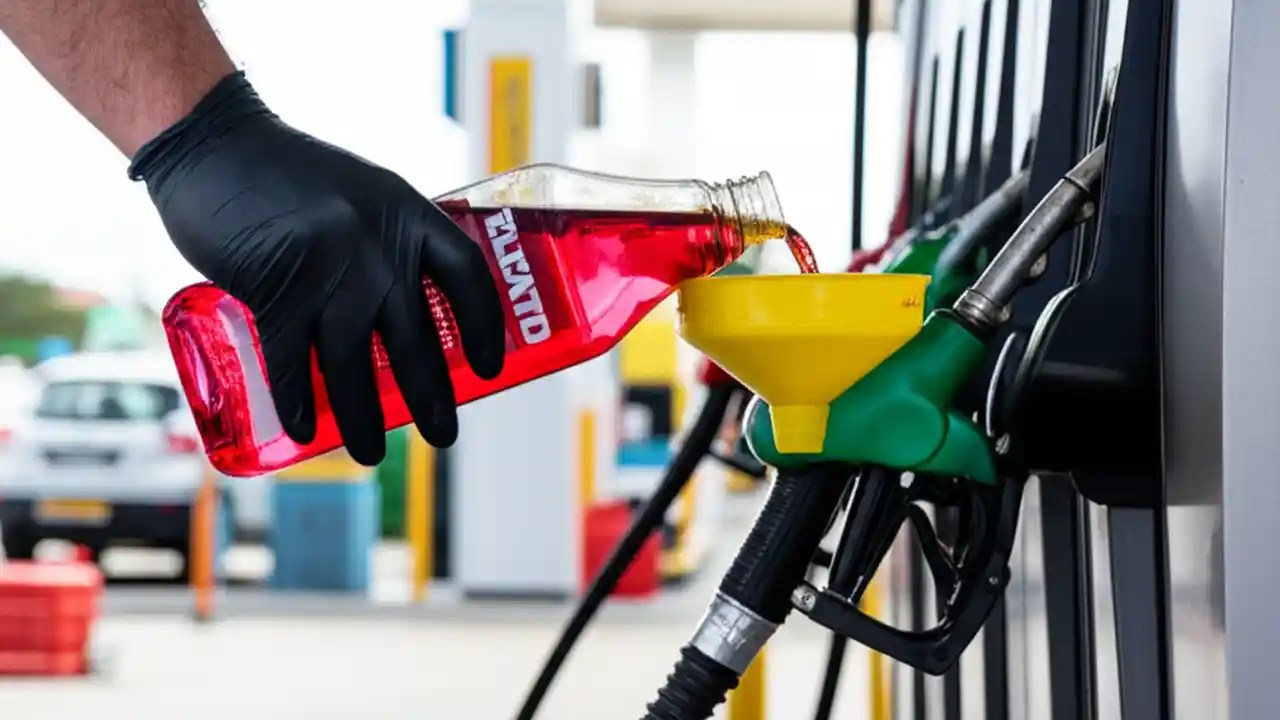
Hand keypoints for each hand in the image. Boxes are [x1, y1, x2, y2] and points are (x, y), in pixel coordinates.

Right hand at [129, 72, 504, 463]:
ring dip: (365, 417)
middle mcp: (378, 243)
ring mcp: (330, 267)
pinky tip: (306, 433)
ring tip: (373, 453)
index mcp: (406, 212)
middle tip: (444, 434)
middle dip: (433, 395)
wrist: (212, 141)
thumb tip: (403, 314)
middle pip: (417, 335)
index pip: (467, 274)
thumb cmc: (284, 172)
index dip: (484, 325)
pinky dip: (298, 402)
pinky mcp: (278, 287)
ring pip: (355, 362)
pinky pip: (294, 361)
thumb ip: (384, 243)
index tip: (489, 366)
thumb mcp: (359, 193)